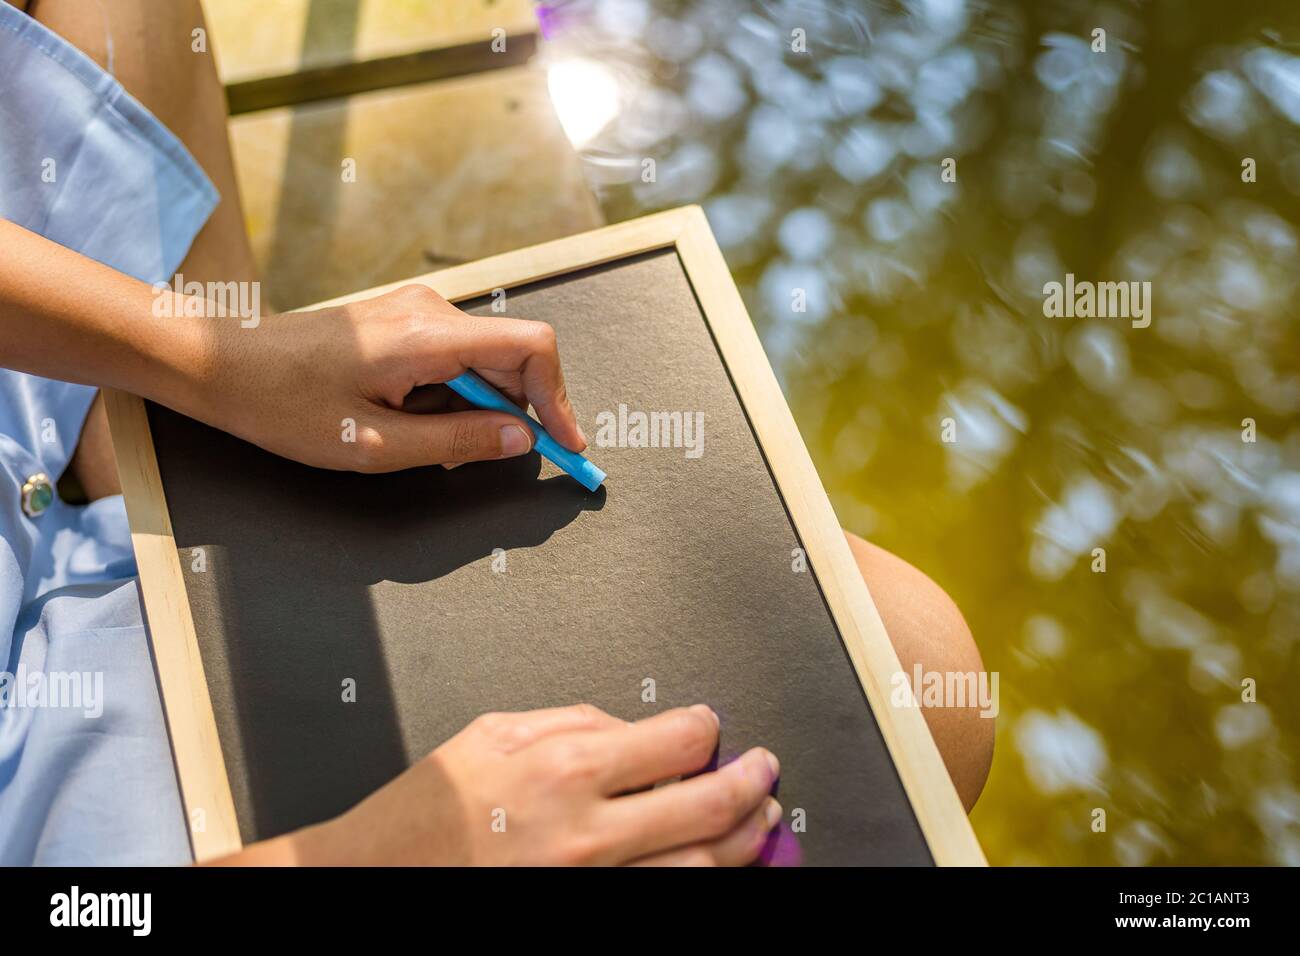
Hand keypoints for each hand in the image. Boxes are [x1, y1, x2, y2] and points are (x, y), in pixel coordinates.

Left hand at [182, 284, 587, 471]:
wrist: (223, 365)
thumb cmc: (283, 404)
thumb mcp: (376, 445)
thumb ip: (459, 442)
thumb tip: (522, 440)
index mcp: (428, 336)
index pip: (531, 348)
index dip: (558, 399)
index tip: (564, 444)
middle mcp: (430, 310)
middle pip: (513, 356)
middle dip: (522, 412)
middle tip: (508, 461)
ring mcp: (417, 310)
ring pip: (485, 360)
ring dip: (484, 408)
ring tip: (440, 448)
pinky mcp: (404, 320)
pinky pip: (456, 357)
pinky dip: (459, 396)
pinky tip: (422, 426)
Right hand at [281, 704, 781, 865]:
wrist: (377, 877)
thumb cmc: (427, 811)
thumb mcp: (493, 731)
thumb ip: (570, 719)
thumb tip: (630, 725)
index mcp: (566, 768)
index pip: (677, 741)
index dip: (707, 728)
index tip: (710, 726)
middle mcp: (589, 832)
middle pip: (708, 807)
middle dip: (751, 783)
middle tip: (765, 771)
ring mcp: (593, 885)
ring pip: (702, 868)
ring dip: (744, 841)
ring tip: (761, 820)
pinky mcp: (584, 913)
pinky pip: (666, 901)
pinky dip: (701, 881)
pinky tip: (714, 866)